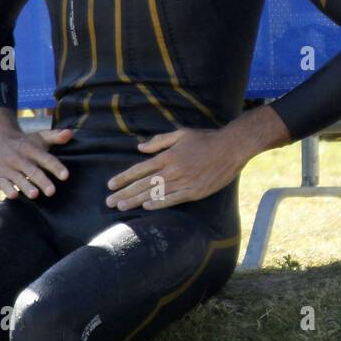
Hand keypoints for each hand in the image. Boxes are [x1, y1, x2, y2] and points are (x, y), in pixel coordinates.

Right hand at [0, 121, 72, 200]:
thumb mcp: (40, 137)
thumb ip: (56, 137)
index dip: (56, 167)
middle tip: (51, 192)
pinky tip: (13, 196)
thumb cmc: (26, 143)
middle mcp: (20, 158)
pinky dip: (7, 189)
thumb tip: (70, 133)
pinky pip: (2, 183)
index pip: (46, 159)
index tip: (65, 176)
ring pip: (18, 178)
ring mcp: (7, 168)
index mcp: (32, 150)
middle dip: (42, 181)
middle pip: (33, 171)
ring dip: (26, 187)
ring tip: (34, 195)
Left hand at [106, 121, 257, 210]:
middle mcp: (173, 170)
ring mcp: (184, 182)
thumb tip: (140, 148)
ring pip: (155, 193)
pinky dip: (159, 203)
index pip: (140, 169)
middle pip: (143, 184)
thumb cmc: (207, 138)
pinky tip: (147, 207)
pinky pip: (174, 199)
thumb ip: (159, 140)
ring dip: (137, 200)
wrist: (232, 147)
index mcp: (168, 156)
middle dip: (125, 193)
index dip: (124, 177)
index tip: (110, 185)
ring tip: (121, 206)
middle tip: (109, 202)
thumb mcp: (182, 133)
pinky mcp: (196, 191)